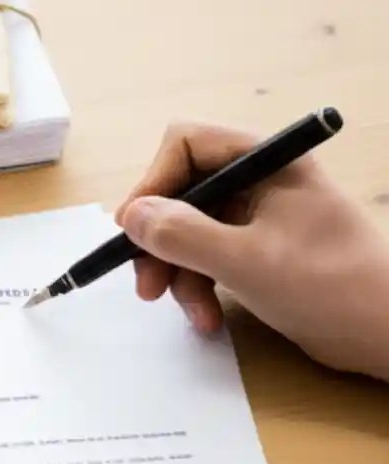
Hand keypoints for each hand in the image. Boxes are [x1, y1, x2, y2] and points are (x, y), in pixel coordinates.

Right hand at [117, 121, 388, 380]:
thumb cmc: (332, 288)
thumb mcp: (247, 262)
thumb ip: (183, 235)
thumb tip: (131, 217)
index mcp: (267, 161)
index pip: (187, 145)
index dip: (154, 182)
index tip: (136, 229)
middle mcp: (261, 180)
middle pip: (182, 191)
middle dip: (161, 240)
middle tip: (146, 283)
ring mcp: (261, 216)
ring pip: (190, 229)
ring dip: (178, 271)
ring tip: (188, 311)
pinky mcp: (261, 250)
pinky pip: (209, 256)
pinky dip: (199, 285)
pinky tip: (207, 317)